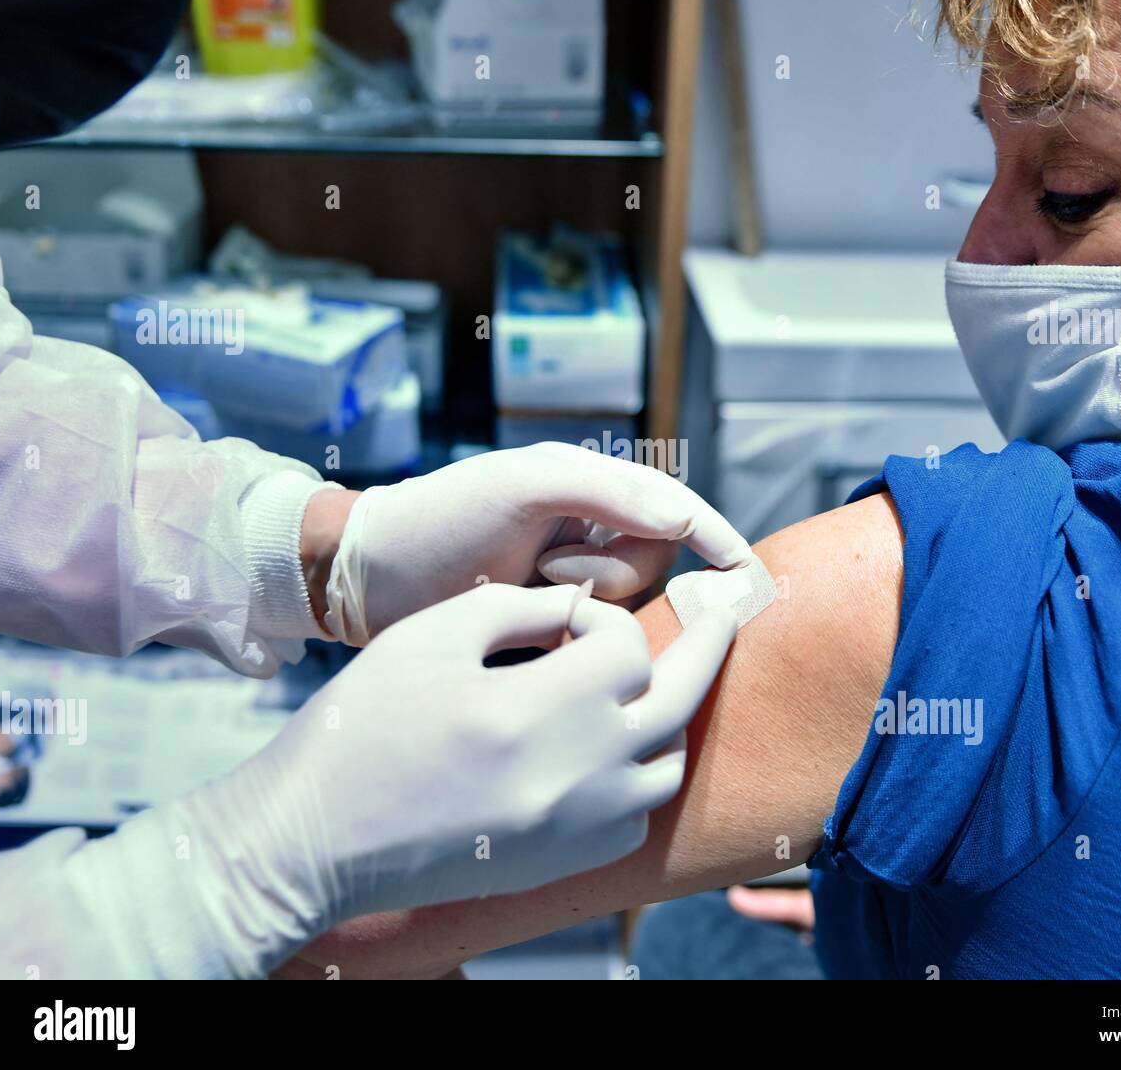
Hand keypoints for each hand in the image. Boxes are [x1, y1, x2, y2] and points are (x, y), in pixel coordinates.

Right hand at [90, 582, 736, 977]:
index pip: (626, 647)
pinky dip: (638, 773)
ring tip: (645, 683)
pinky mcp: (560, 863)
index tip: (568, 616)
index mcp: (536, 712)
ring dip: (665, 714)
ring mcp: (572, 829)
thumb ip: (521, 608)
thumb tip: (582, 606)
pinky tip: (607, 747)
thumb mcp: (432, 637)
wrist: (311, 839)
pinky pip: (636, 814)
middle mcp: (571, 778)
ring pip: (665, 763)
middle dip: (707, 647)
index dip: (602, 618)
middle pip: (677, 703)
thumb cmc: (359, 728)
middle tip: (729, 609)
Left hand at [309, 442, 751, 645]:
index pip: (674, 512)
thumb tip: (681, 517)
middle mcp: (587, 532)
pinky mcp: (548, 624)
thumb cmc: (441, 516)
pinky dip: (574, 631)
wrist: (370, 579)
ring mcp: (568, 580)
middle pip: (653, 563)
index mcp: (588, 489)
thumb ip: (603, 492)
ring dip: (582, 601)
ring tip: (526, 592)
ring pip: (625, 602)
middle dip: (611, 573)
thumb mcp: (520, 485)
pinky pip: (594, 635)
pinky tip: (530, 620)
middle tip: (549, 575)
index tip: (750, 578)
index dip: (716, 540)